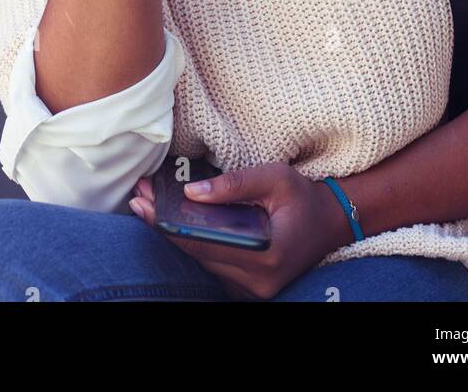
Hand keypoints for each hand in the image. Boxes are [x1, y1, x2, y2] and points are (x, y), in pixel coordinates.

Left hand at [128, 161, 350, 300]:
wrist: (329, 224)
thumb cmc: (303, 198)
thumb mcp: (275, 178)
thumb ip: (234, 184)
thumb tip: (193, 192)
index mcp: (265, 256)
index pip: (205, 243)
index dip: (171, 224)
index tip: (145, 203)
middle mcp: (256, 282)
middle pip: (197, 255)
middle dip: (165, 226)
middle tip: (138, 198)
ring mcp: (251, 290)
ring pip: (201, 262)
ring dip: (175, 235)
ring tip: (149, 206)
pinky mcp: (246, 288)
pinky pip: (212, 265)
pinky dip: (192, 244)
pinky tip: (174, 222)